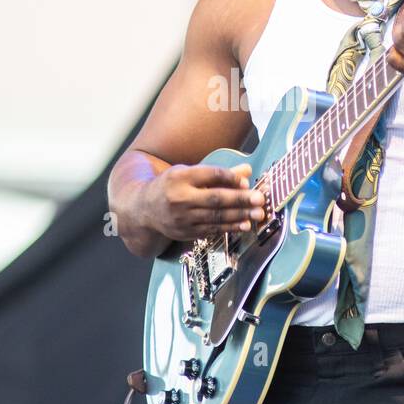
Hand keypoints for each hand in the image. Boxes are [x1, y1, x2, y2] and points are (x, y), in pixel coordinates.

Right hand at [143, 162, 265, 241]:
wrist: (144, 209)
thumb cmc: (173, 186)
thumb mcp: (190, 173)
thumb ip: (219, 173)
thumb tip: (247, 171)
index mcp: (179, 176)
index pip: (209, 175)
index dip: (230, 178)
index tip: (247, 181)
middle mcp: (179, 197)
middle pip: (215, 198)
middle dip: (240, 199)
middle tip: (259, 199)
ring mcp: (181, 217)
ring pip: (215, 217)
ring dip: (239, 216)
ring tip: (258, 214)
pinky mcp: (185, 232)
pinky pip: (211, 230)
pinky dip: (229, 227)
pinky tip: (244, 224)